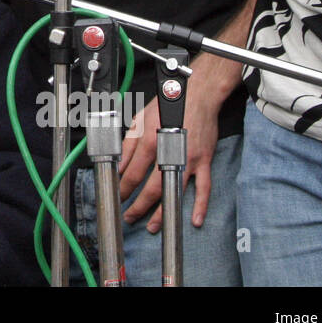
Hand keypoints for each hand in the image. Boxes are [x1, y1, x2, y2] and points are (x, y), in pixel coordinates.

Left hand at [116, 83, 221, 232]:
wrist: (197, 96)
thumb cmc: (168, 106)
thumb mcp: (139, 120)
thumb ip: (128, 143)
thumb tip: (118, 163)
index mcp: (149, 141)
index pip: (132, 173)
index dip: (123, 188)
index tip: (118, 196)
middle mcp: (168, 152)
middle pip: (150, 188)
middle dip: (138, 206)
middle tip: (130, 216)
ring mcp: (188, 159)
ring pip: (173, 192)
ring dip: (162, 212)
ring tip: (152, 226)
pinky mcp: (203, 161)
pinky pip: (203, 187)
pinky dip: (200, 205)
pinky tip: (194, 220)